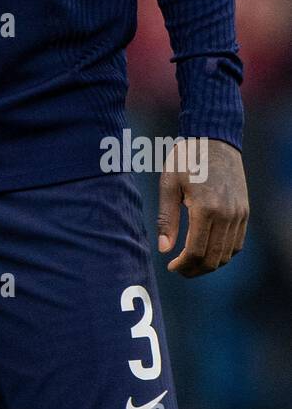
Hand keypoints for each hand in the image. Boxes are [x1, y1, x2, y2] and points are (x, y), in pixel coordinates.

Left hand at [157, 138, 248, 276]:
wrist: (214, 138)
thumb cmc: (186, 158)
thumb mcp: (169, 185)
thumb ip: (166, 219)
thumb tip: (164, 249)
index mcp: (205, 209)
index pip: (196, 251)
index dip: (183, 265)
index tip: (171, 266)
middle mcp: (227, 215)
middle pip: (213, 258)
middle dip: (195, 269)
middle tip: (180, 269)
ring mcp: (239, 214)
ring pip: (227, 254)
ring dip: (210, 264)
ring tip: (192, 263)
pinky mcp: (245, 212)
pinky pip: (237, 243)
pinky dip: (224, 253)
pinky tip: (208, 250)